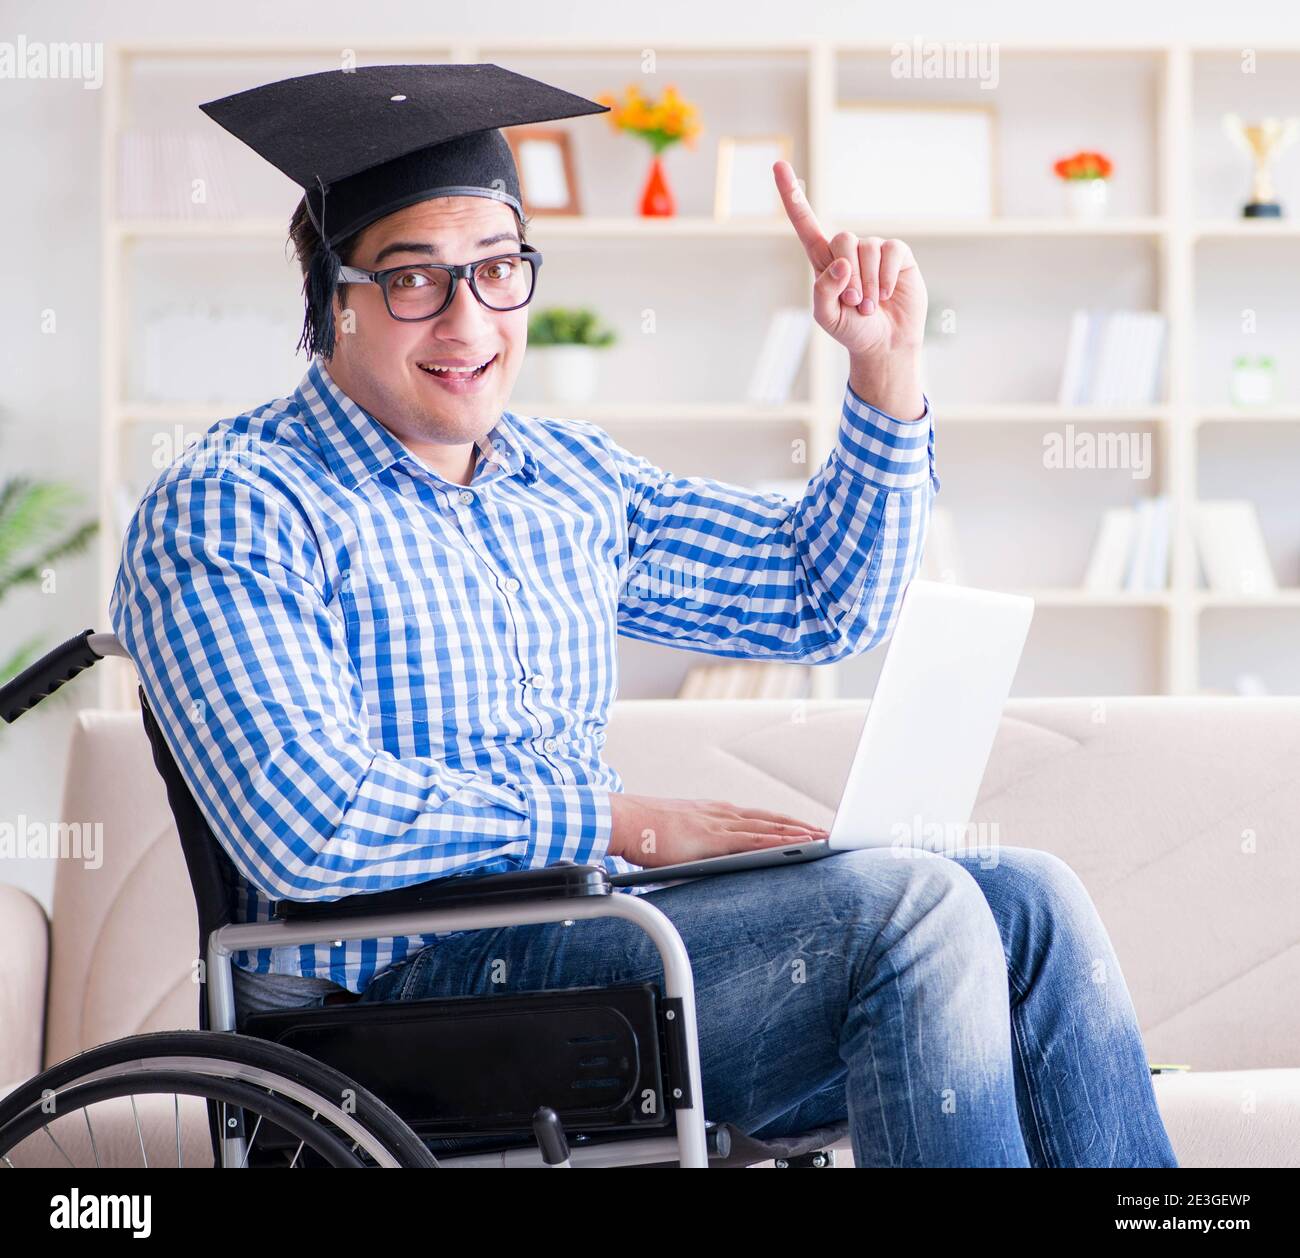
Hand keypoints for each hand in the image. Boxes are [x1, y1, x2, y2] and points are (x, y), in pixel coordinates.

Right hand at [608, 793, 828, 868]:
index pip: (756, 817)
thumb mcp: (677, 837)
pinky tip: (797, 844)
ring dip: (798, 832)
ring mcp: (719, 824)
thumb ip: (695, 846)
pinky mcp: (714, 838)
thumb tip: (703, 861)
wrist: (625, 821)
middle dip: (800, 825)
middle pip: (770, 819)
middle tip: (826, 832)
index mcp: (713, 813)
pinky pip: (754, 839)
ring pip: (769, 827)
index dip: (783, 822)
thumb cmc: (644, 832)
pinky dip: (779, 840)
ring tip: (823, 838)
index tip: (804, 826)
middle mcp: (721, 813)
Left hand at [773, 159, 927, 363]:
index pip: (805, 223)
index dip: (792, 196)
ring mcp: (874, 249)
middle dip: (849, 276)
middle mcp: (848, 250)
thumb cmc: (852, 330)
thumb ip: (824, 292)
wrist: (886, 343)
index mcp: (823, 261)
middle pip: (842, 239)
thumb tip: (840, 264)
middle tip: (854, 303)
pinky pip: (891, 251)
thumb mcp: (827, 317)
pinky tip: (887, 294)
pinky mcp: (898, 254)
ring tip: (870, 305)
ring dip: (869, 283)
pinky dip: (887, 276)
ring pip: (867, 249)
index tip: (779, 165)